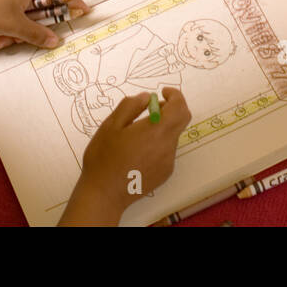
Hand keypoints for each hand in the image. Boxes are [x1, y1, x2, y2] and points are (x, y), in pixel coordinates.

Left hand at [0, 0, 86, 50]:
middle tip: (20, 39)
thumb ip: (37, 34)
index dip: (71, 4)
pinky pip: (8, 16)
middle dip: (29, 29)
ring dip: (13, 33)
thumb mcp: (13, 26)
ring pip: (21, 17)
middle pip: (37, 10)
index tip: (85, 10)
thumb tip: (54, 40)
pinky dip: (3, 29)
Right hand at [62, 88, 191, 225]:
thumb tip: (147, 98)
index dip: (175, 95)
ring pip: (172, 136)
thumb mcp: (111, 125)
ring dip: (162, 128)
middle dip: (171, 109)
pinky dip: (159, 143)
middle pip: (181, 120)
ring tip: (137, 134)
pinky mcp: (165, 173)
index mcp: (156, 131)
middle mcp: (167, 146)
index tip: (163, 92)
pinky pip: (167, 151)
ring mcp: (168, 161)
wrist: (104, 194)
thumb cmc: (104, 158)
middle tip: (152, 109)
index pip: (179, 107)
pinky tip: (138, 151)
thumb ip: (130, 106)